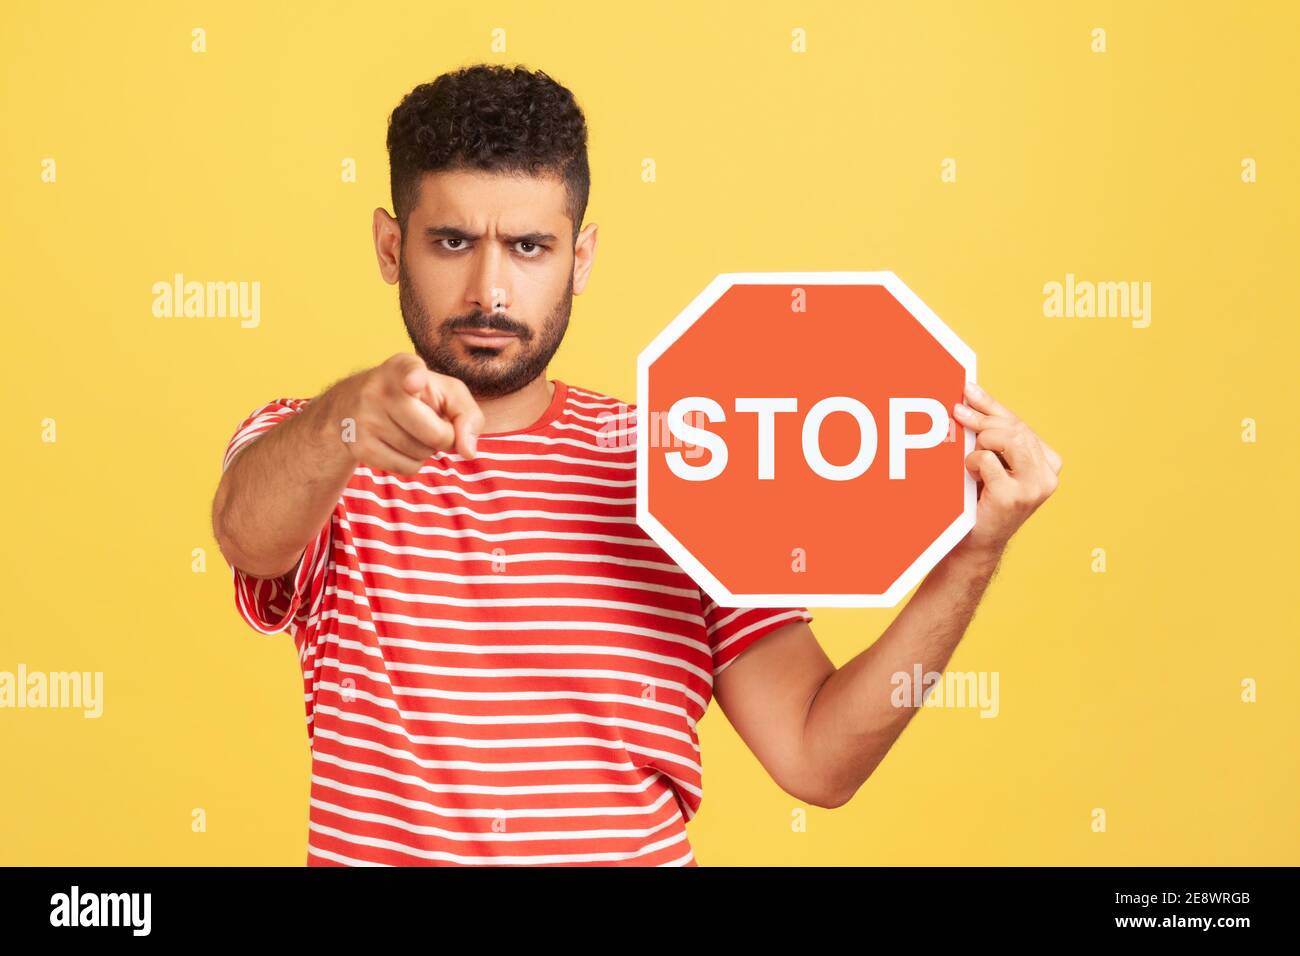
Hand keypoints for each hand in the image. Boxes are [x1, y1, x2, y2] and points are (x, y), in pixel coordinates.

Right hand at [324, 353, 484, 474]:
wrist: (352, 406)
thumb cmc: (414, 397)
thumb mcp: (444, 392)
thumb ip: (468, 415)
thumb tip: (468, 452)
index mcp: (401, 367)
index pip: (408, 371)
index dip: (414, 378)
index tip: (414, 382)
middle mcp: (379, 390)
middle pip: (436, 434)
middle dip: (445, 437)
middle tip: (432, 423)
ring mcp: (365, 419)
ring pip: (421, 454)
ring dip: (426, 449)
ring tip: (410, 429)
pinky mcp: (359, 447)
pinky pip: (406, 468)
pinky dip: (412, 462)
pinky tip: (399, 444)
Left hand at [951, 381, 1061, 560]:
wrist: (976, 541)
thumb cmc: (982, 498)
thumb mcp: (993, 460)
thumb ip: (991, 432)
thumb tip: (970, 394)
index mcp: (1048, 461)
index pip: (1020, 424)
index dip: (992, 405)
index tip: (968, 389)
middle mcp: (1048, 473)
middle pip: (1015, 429)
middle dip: (982, 418)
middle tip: (957, 413)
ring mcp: (1035, 486)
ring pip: (1007, 439)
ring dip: (981, 442)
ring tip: (970, 457)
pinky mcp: (1015, 497)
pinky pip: (989, 461)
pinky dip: (974, 462)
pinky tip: (970, 474)